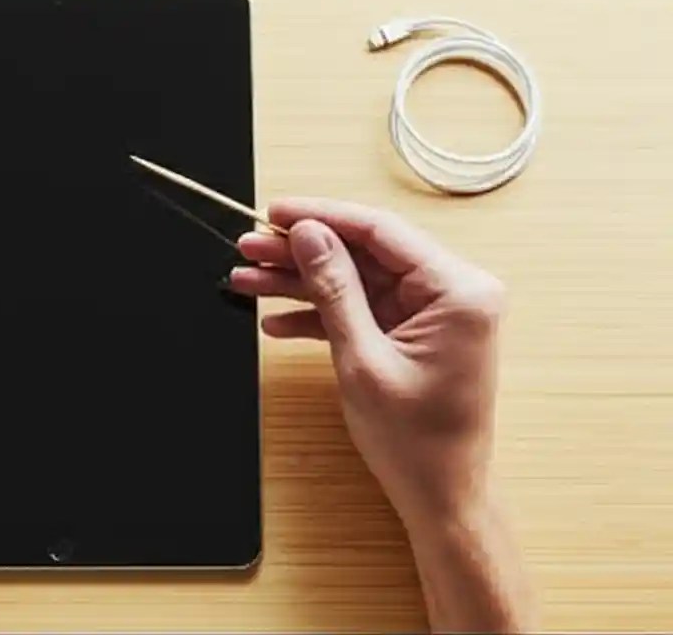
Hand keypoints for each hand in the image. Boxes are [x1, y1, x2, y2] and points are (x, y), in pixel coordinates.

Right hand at [229, 198, 504, 527]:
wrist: (440, 496)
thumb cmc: (417, 441)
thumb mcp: (362, 360)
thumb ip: (335, 290)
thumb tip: (310, 236)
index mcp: (458, 291)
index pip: (381, 231)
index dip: (323, 217)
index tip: (276, 211)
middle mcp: (453, 292)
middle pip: (363, 252)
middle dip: (302, 252)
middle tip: (249, 246)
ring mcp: (433, 313)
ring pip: (355, 279)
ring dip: (301, 282)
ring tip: (248, 279)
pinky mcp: (413, 332)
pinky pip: (361, 308)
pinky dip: (319, 313)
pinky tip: (276, 319)